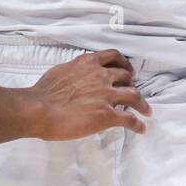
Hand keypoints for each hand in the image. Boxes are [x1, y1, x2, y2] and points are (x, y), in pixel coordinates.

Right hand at [26, 49, 152, 140]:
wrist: (39, 109)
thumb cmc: (44, 92)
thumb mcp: (62, 71)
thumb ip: (75, 72)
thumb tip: (78, 77)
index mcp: (89, 63)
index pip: (113, 56)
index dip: (123, 63)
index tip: (127, 70)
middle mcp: (101, 76)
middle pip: (126, 76)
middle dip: (132, 83)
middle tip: (133, 90)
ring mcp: (106, 95)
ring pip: (134, 96)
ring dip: (143, 104)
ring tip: (147, 111)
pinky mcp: (107, 115)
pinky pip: (129, 119)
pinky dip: (137, 124)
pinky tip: (141, 129)